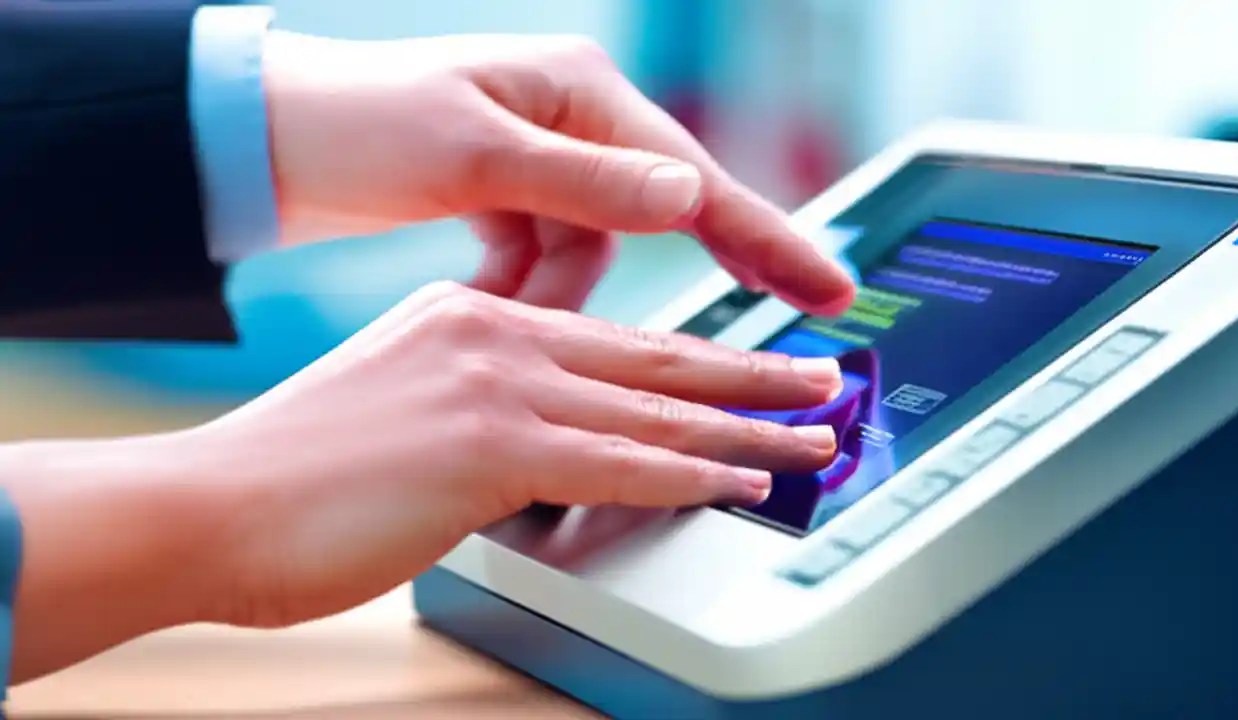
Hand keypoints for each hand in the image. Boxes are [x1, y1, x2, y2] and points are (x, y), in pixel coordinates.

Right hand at [184, 282, 839, 626]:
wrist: (213, 505)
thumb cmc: (298, 472)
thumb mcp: (405, 402)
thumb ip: (484, 403)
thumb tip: (548, 434)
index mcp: (475, 318)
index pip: (614, 340)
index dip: (696, 359)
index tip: (747, 368)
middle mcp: (496, 338)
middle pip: (657, 360)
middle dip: (751, 377)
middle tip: (819, 382)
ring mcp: (497, 388)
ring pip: (655, 413)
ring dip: (746, 433)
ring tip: (809, 443)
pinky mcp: (491, 449)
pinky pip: (620, 466)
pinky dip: (691, 477)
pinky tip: (738, 482)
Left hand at [262, 32, 854, 313]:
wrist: (264, 144)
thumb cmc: (356, 125)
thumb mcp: (472, 152)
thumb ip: (586, 181)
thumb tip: (692, 194)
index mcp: (580, 92)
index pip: (695, 179)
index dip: (767, 238)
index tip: (831, 286)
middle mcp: (571, 122)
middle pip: (648, 221)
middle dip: (649, 271)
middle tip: (734, 320)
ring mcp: (540, 162)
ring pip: (587, 257)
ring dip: (547, 293)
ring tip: (486, 293)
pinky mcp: (506, 198)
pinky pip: (544, 261)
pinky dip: (519, 287)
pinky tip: (476, 283)